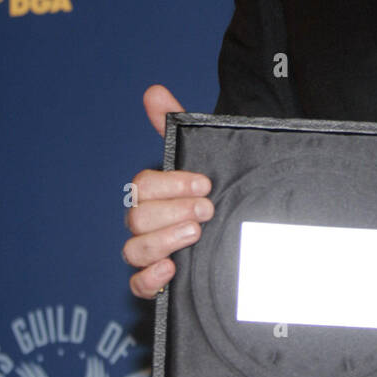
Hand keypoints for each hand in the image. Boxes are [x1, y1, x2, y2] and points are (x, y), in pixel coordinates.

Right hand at [122, 84, 213, 298]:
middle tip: (207, 209)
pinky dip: (150, 278)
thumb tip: (154, 91)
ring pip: (133, 249)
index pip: (142, 186)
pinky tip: (171, 269)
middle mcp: (148, 222)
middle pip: (136, 217)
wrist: (243, 228)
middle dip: (172, 211)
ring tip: (196, 234)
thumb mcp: (202, 156)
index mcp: (155, 193)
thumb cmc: (213, 191)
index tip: (204, 183)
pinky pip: (137, 285)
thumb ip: (176, 124)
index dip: (171, 184)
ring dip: (163, 239)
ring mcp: (151, 252)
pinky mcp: (160, 281)